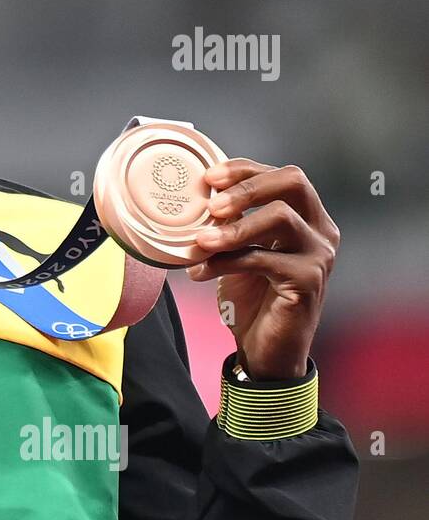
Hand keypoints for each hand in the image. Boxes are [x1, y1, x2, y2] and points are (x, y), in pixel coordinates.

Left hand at [186, 160, 339, 379]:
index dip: (245, 170)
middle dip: (247, 187)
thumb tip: (198, 196)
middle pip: (293, 183)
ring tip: (200, 241)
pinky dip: (227, 261)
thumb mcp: (238, 251)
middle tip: (211, 204)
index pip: (283, 175)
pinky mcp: (309, 281)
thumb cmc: (252, 296)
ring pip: (281, 217)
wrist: (265, 349)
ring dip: (234, 228)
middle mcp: (321, 230)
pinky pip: (264, 259)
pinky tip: (200, 272)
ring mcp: (320, 255)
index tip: (208, 177)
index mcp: (306, 216)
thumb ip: (229, 224)